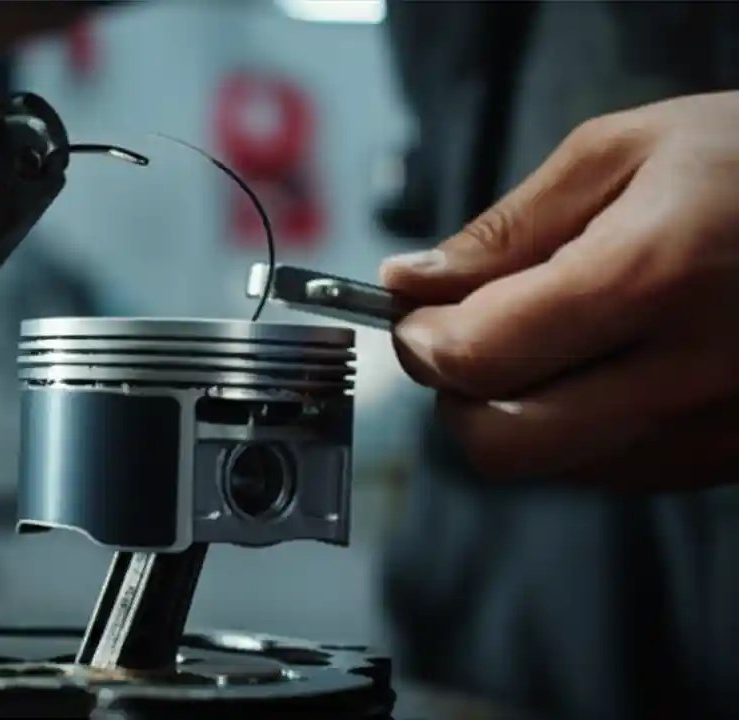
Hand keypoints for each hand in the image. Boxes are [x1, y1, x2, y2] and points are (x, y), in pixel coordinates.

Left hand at [380, 92, 738, 489]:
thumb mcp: (621, 153)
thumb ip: (505, 228)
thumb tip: (407, 283)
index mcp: (650, 275)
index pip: (479, 357)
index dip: (421, 342)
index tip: (416, 315)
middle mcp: (688, 371)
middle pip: (502, 442)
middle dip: (455, 395)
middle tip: (463, 340)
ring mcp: (718, 427)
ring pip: (552, 467)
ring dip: (512, 415)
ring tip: (543, 343)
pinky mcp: (732, 456)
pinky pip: (612, 471)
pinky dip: (574, 430)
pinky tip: (599, 368)